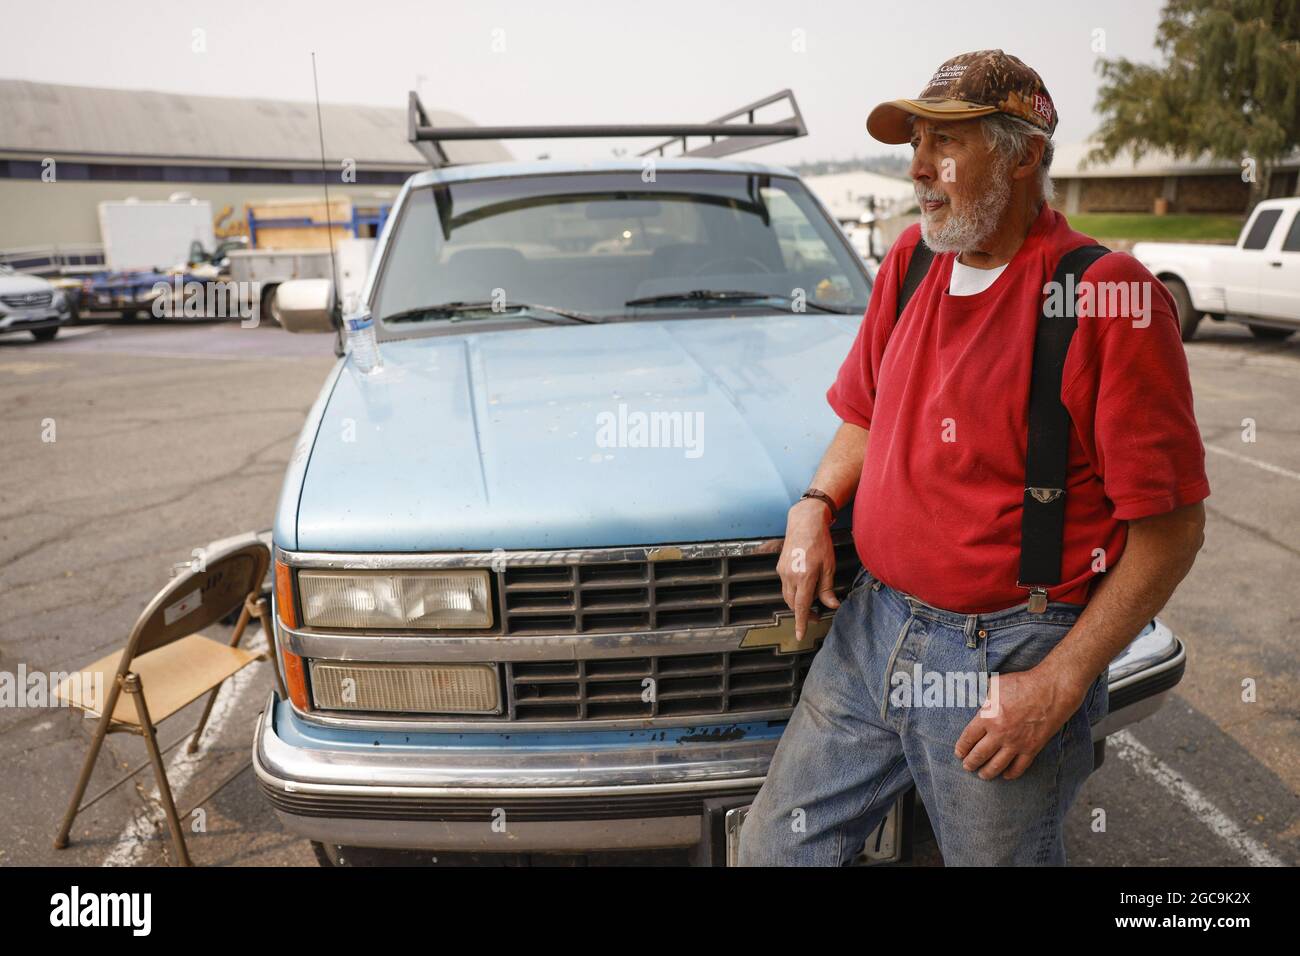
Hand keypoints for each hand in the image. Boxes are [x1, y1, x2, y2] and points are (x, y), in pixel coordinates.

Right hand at [777, 498, 838, 641]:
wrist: (804, 523)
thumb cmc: (820, 542)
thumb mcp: (829, 566)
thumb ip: (828, 589)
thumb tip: (831, 605)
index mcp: (804, 577)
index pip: (801, 606)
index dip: (801, 622)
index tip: (800, 635)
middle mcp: (790, 576)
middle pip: (793, 604)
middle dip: (803, 613)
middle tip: (816, 614)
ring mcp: (782, 571)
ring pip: (788, 596)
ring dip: (798, 602)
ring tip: (811, 600)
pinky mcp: (780, 567)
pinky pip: (785, 586)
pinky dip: (794, 591)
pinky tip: (804, 586)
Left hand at [954, 664, 1084, 780]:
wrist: (1051, 690)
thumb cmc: (1022, 684)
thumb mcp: (995, 686)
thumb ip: (983, 697)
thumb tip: (974, 700)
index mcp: (987, 717)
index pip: (968, 738)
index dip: (962, 747)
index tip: (959, 753)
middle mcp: (1000, 733)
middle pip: (980, 754)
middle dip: (971, 763)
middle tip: (967, 766)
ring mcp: (1016, 743)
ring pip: (997, 765)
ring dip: (987, 772)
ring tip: (982, 775)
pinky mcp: (1032, 748)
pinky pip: (1019, 766)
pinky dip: (1011, 773)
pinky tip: (1006, 775)